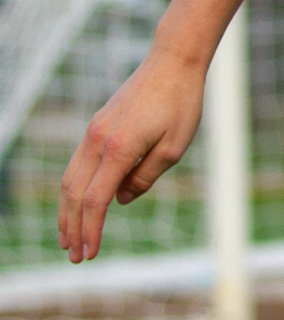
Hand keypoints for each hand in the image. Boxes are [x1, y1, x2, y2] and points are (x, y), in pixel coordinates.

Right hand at [57, 52, 206, 262]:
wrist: (172, 63)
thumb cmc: (181, 103)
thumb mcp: (175, 146)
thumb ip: (146, 177)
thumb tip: (120, 201)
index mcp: (119, 149)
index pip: (96, 200)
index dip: (91, 230)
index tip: (90, 253)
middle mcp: (98, 141)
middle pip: (75, 195)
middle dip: (73, 229)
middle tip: (75, 256)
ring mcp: (92, 133)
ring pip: (69, 180)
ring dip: (67, 212)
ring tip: (68, 238)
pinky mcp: (95, 127)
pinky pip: (76, 165)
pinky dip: (73, 189)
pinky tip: (78, 204)